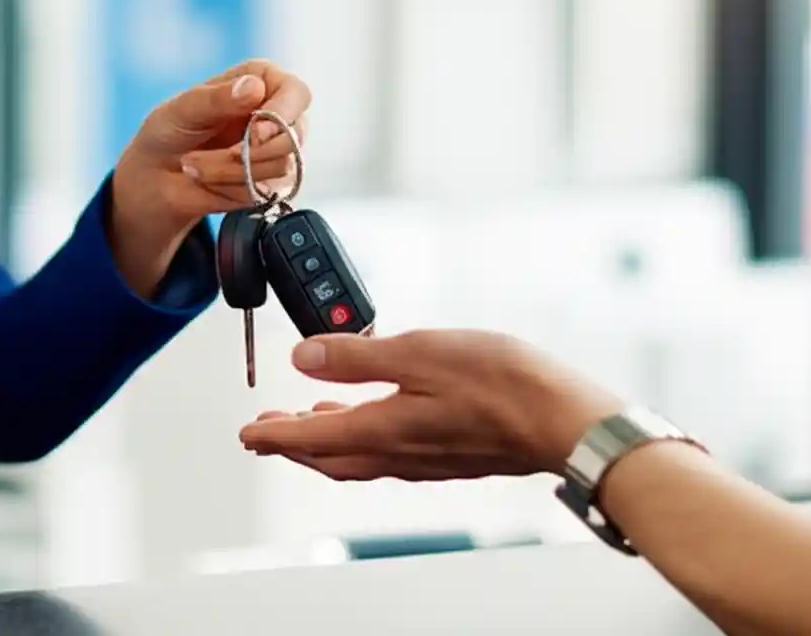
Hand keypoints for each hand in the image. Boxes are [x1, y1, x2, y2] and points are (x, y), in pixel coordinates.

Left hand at [110, 59, 311, 296]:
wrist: (156, 177)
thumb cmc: (169, 132)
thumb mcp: (183, 109)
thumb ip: (217, 98)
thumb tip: (253, 87)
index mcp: (261, 81)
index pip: (297, 93)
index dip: (283, 114)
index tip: (254, 132)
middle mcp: (276, 114)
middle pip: (294, 137)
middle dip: (250, 152)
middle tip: (218, 153)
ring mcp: (276, 151)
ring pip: (279, 168)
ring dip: (231, 171)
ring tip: (196, 166)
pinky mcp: (271, 184)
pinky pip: (265, 192)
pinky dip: (231, 189)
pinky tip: (209, 181)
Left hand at [238, 330, 623, 481]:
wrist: (564, 421)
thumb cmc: (502, 385)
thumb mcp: (419, 352)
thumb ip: (357, 356)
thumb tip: (303, 357)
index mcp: (382, 430)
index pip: (309, 439)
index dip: (272, 436)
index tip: (246, 433)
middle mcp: (397, 453)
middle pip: (328, 455)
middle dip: (292, 441)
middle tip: (266, 429)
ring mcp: (424, 459)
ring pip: (357, 456)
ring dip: (325, 440)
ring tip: (308, 420)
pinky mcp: (448, 455)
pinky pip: (387, 452)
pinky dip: (362, 437)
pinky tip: (371, 417)